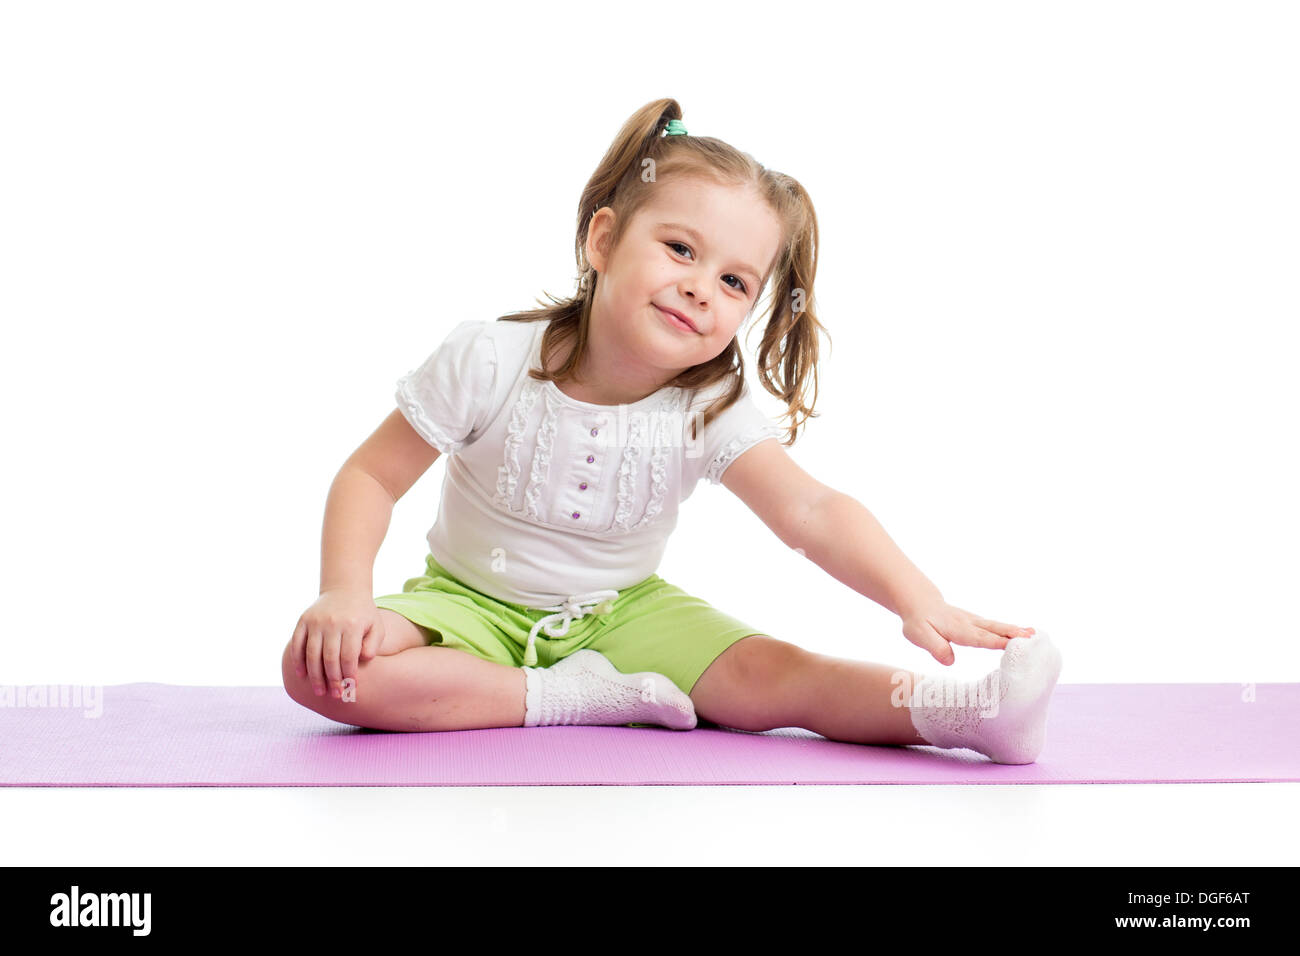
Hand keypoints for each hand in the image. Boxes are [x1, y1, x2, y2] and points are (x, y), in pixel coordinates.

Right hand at [291, 589, 386, 699]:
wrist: (345, 590)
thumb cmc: (363, 614)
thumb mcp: (376, 626)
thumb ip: (373, 644)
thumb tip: (363, 660)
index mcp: (352, 625)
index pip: (348, 656)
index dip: (349, 674)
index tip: (351, 688)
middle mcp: (332, 623)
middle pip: (329, 658)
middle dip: (332, 680)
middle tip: (336, 695)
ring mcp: (315, 621)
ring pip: (312, 654)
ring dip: (315, 676)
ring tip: (320, 691)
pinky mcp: (303, 620)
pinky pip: (297, 643)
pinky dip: (298, 660)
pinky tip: (301, 675)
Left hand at [900, 598, 1034, 665]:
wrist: (919, 603)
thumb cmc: (918, 622)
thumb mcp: (919, 635)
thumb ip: (935, 647)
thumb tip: (950, 661)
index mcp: (957, 629)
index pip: (979, 638)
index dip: (996, 642)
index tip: (1014, 645)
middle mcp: (969, 623)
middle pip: (993, 629)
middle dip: (1013, 634)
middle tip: (1032, 637)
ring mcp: (974, 621)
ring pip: (996, 626)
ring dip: (1015, 630)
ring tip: (1034, 634)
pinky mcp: (976, 622)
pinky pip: (995, 626)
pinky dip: (1010, 629)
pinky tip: (1024, 632)